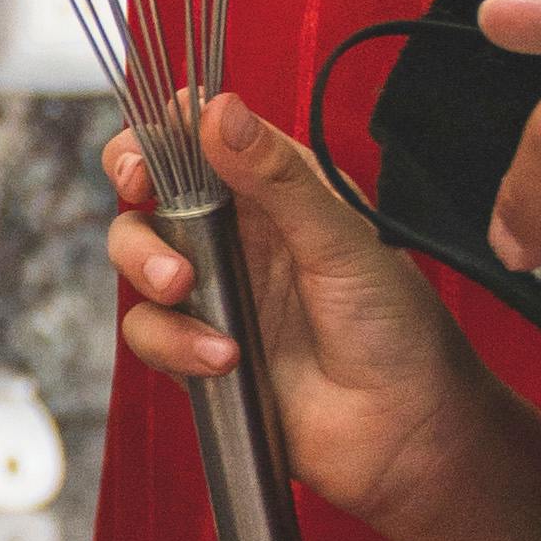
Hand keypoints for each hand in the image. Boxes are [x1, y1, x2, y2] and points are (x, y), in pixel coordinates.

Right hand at [108, 88, 488, 539]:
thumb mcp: (342, 239)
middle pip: (150, 191)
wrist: (405, 432)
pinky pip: (150, 333)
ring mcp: (217, 292)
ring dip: (148, 269)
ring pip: (137, 260)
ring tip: (188, 291)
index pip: (200, 135)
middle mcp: (239, 233)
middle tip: (141, 200)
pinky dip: (174, 343)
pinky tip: (223, 358)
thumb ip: (276, 176)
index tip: (146, 155)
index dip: (160, 132)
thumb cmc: (397, 329)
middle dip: (135, 197)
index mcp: (278, 189)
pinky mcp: (198, 351)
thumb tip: (219, 107)